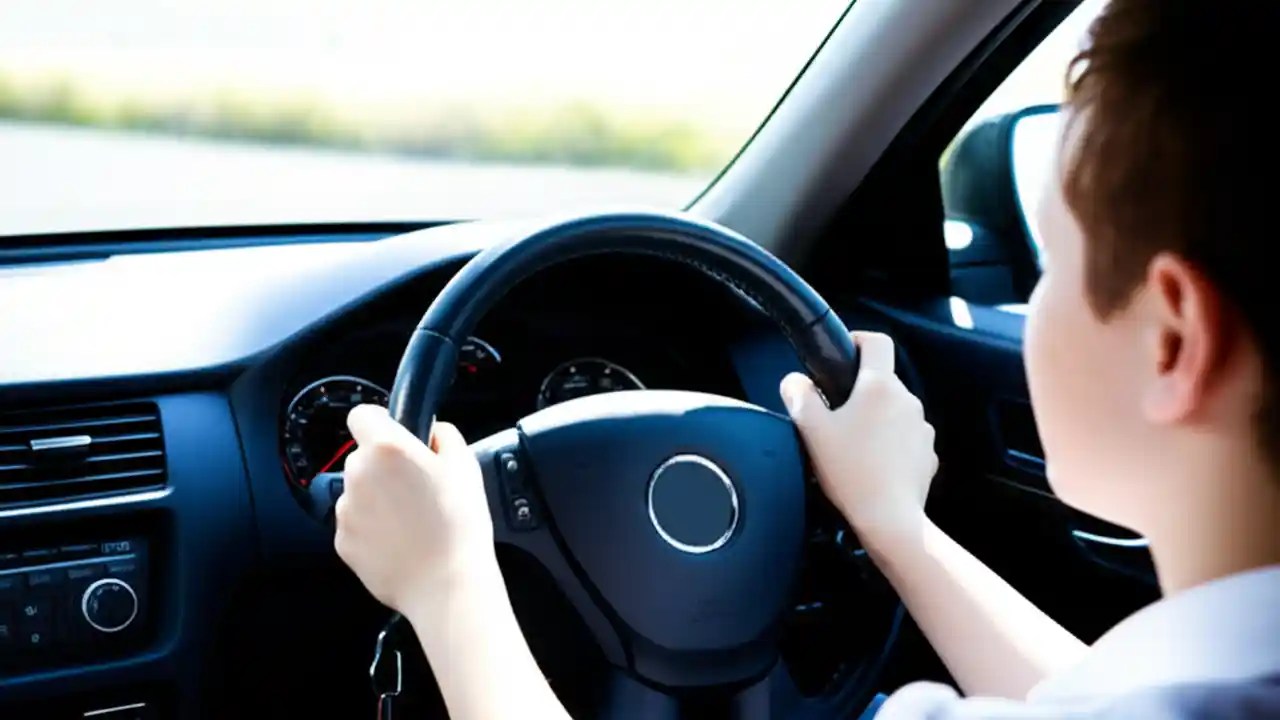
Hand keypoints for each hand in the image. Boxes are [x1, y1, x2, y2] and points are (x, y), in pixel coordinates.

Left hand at [335, 405, 494, 613]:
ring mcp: (346, 511)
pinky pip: (357, 524)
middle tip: (418, 487)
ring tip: (413, 520)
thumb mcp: (466, 465)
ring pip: (359, 492)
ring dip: (378, 498)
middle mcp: (358, 475)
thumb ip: (444, 435)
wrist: (446, 585)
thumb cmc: (459, 525)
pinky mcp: (343, 542)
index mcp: (386, 449)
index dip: (381, 422)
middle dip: (384, 466)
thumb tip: (432, 431)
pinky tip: (402, 541)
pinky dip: (374, 529)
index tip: (396, 436)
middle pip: (363, 457)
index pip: (362, 414)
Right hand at [780, 332, 937, 543]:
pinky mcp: (926, 453)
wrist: (889, 518)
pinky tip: (870, 466)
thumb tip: (795, 381)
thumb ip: (798, 395)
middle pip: (881, 381)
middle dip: (859, 393)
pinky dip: (889, 445)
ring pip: (893, 411)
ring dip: (874, 420)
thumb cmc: (850, 472)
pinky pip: (904, 439)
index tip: (842, 355)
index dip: (857, 340)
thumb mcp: (811, 430)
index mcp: (879, 387)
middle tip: (833, 417)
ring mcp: (921, 428)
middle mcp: (906, 401)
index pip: (876, 341)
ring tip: (851, 447)